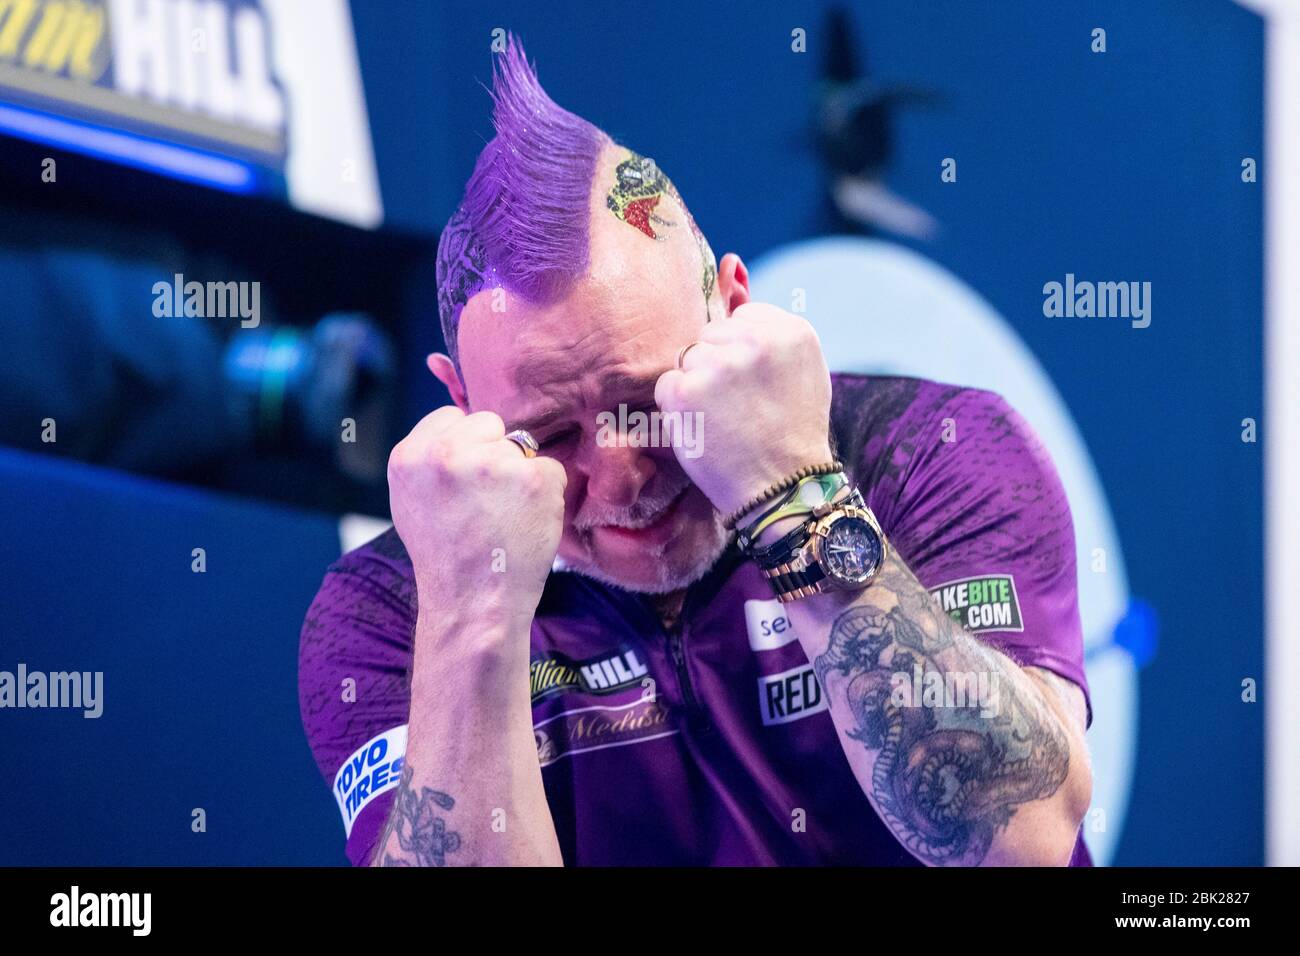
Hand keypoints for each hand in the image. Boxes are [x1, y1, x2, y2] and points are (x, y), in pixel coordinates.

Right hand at [387, 407, 566, 627]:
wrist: (474, 604)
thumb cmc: (447, 557)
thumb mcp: (413, 500)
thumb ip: (430, 460)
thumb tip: (465, 427)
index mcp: (409, 456)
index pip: (451, 417)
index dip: (465, 447)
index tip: (465, 483)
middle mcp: (445, 454)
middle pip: (488, 423)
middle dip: (492, 454)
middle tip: (485, 503)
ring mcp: (491, 464)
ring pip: (520, 447)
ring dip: (519, 476)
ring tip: (503, 518)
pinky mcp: (533, 478)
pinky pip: (550, 469)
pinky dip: (546, 495)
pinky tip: (525, 524)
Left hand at [654, 302, 833, 514]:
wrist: (783, 488)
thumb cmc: (789, 428)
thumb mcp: (795, 366)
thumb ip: (761, 316)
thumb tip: (732, 261)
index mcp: (790, 328)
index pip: (741, 317)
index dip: (742, 354)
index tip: (757, 386)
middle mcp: (755, 339)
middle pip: (710, 335)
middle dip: (718, 366)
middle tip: (743, 407)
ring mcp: (718, 364)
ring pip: (688, 358)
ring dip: (697, 386)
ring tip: (726, 419)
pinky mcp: (684, 390)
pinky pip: (667, 384)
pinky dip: (678, 408)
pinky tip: (707, 428)